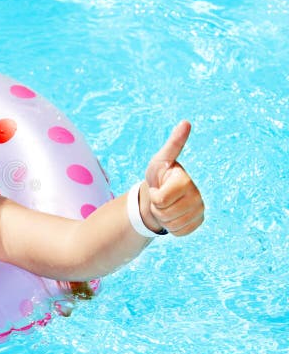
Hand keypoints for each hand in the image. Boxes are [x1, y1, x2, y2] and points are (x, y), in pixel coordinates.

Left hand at [141, 121, 203, 235]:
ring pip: (172, 223)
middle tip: (160, 197)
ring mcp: (200, 210)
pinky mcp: (198, 222)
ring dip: (163, 217)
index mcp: (185, 180)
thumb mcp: (160, 160)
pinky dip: (171, 227)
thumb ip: (173, 144)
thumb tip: (186, 122)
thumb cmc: (158, 177)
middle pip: (165, 212)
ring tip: (165, 205)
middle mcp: (197, 194)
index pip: (160, 199)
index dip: (153, 195)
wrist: (159, 197)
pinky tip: (173, 215)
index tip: (158, 186)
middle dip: (157, 207)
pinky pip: (179, 231)